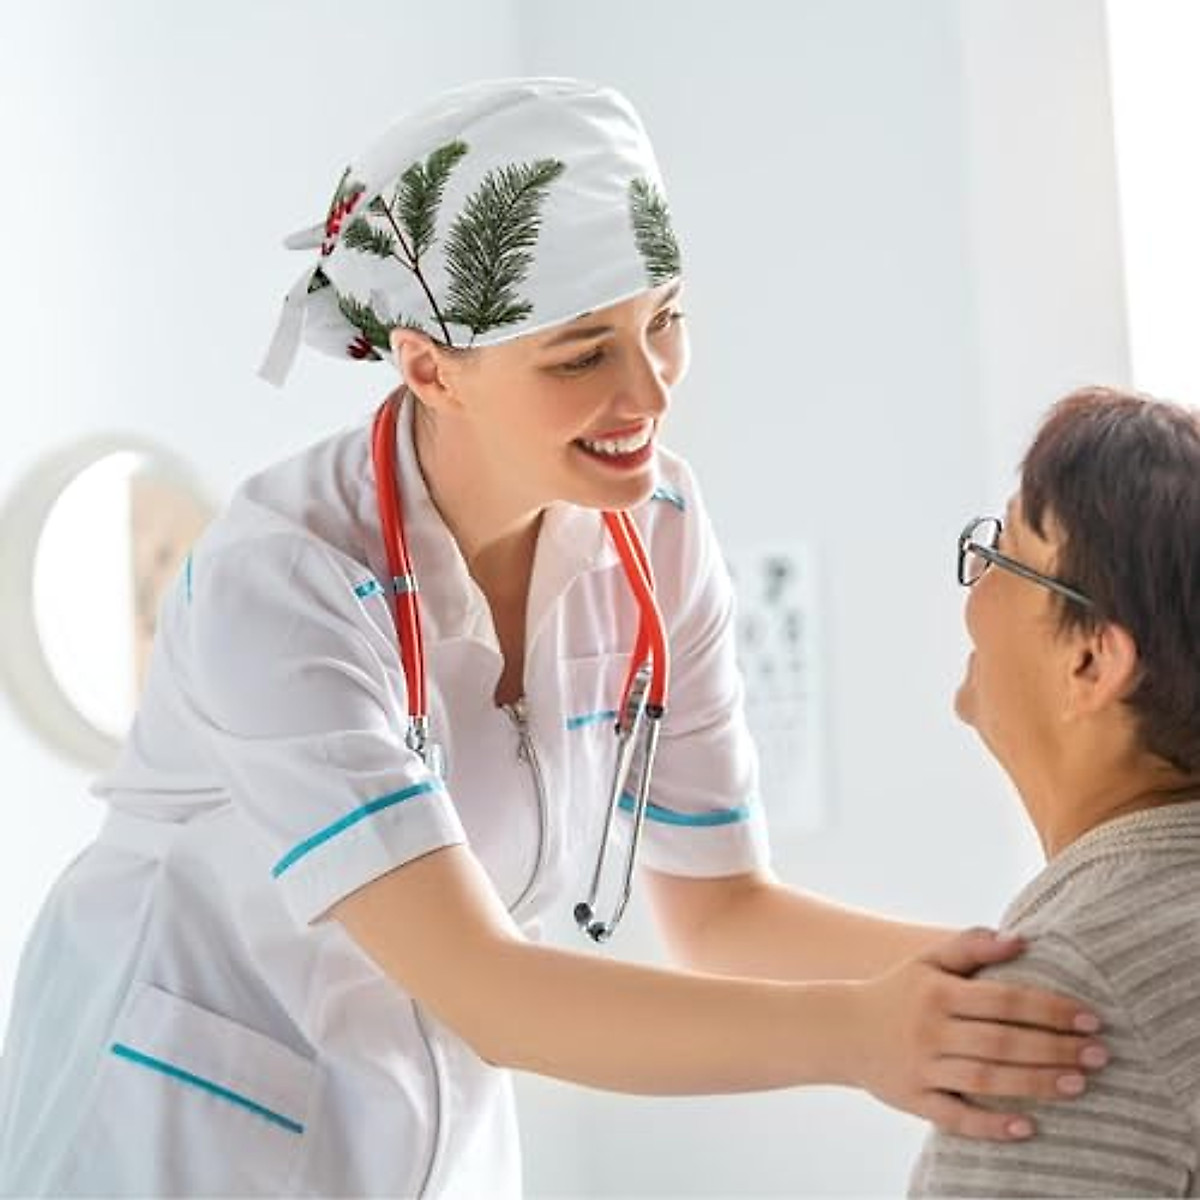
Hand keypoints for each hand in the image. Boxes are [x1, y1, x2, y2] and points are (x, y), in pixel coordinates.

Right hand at [848, 926, 1106, 1140]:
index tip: (1089, 1017)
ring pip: (986, 1079)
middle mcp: (931, 1030)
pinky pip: (955, 1117)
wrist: (839, 1028)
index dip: (1049, 1008)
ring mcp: (922, 1067)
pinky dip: (991, 1124)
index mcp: (938, 992)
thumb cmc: (897, 992)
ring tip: (1078, 1084)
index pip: (1004, 1000)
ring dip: (1036, 1083)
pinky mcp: (914, 1100)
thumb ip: (971, 945)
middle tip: (1099, 1054)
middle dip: (1054, 1048)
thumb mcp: (926, 961)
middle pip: (1002, 1042)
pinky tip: (1026, 1126)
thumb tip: (1021, 939)